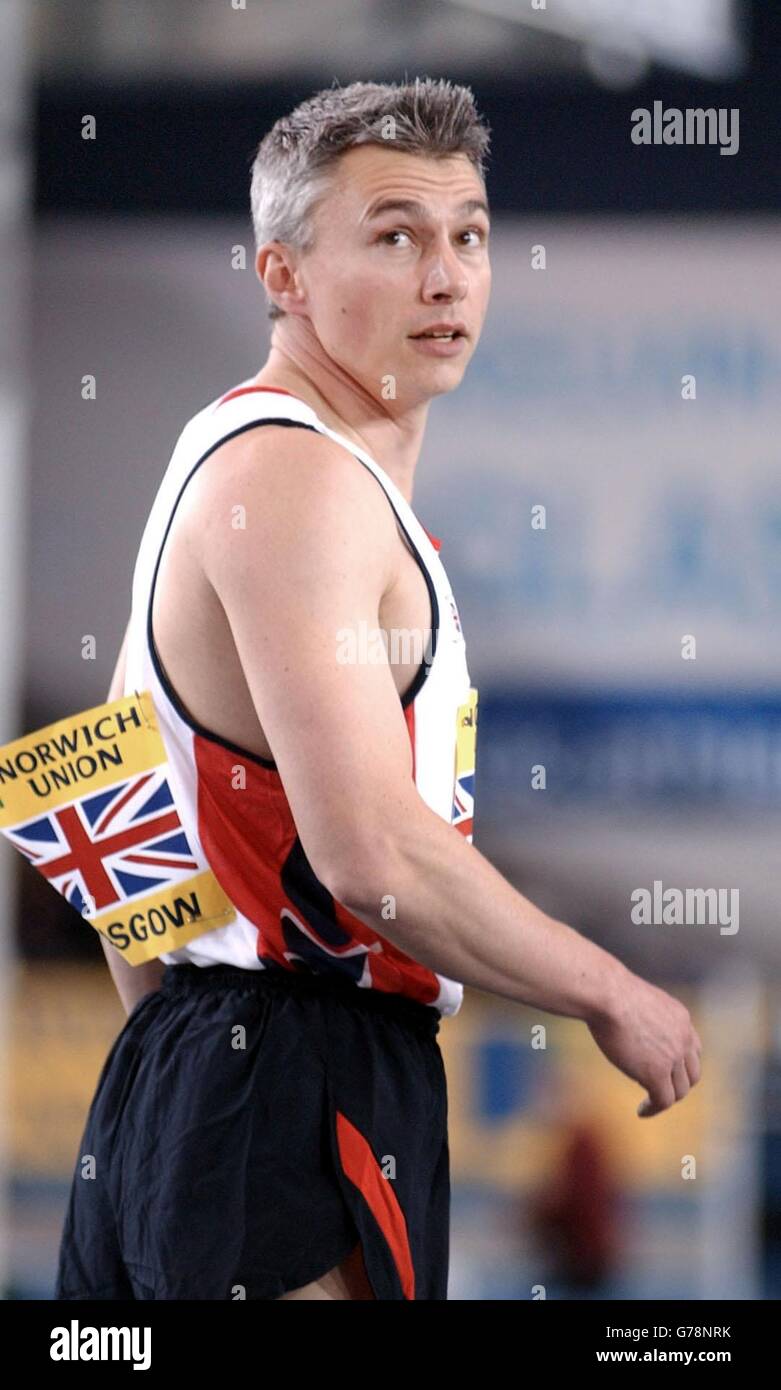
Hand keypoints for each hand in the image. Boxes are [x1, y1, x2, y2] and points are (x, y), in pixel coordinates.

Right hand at [587, 970, 701, 1116]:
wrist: (607, 994)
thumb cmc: (608, 991)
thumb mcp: (636, 998)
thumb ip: (642, 1013)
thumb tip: (626, 1015)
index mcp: (680, 1018)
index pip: (693, 1049)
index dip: (682, 1064)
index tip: (667, 1072)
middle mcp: (683, 1037)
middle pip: (692, 1073)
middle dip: (678, 1085)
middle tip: (660, 1091)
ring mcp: (672, 1057)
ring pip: (680, 1091)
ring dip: (666, 1098)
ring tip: (650, 1104)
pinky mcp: (657, 1073)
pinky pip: (663, 1100)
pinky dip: (654, 1109)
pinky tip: (641, 1111)